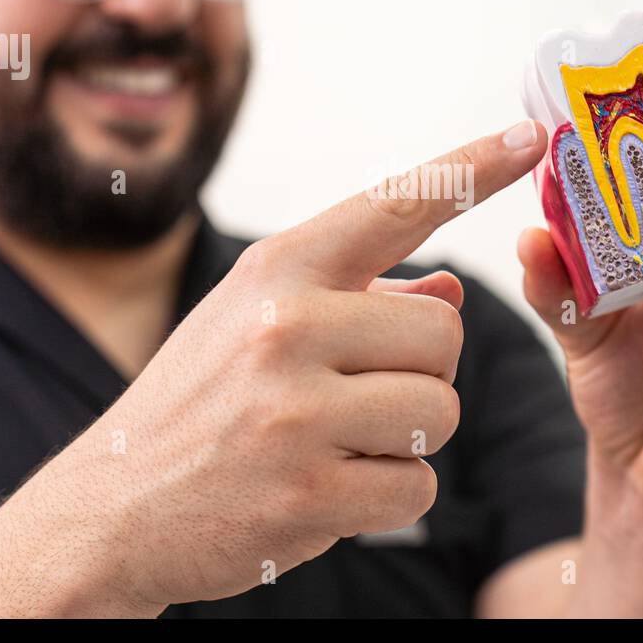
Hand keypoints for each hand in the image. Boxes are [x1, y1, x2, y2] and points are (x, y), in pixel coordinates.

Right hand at [62, 120, 546, 610]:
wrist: (111, 507)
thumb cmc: (200, 402)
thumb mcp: (256, 322)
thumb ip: (357, 298)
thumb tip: (452, 293)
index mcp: (278, 270)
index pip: (396, 204)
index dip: (472, 167)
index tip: (531, 136)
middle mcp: (286, 326)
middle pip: (446, 335)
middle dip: (422, 372)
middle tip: (357, 395)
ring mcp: (295, 412)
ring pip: (441, 411)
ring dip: (407, 436)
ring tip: (334, 442)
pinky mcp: (307, 494)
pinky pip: (416, 484)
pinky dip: (387, 494)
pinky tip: (325, 491)